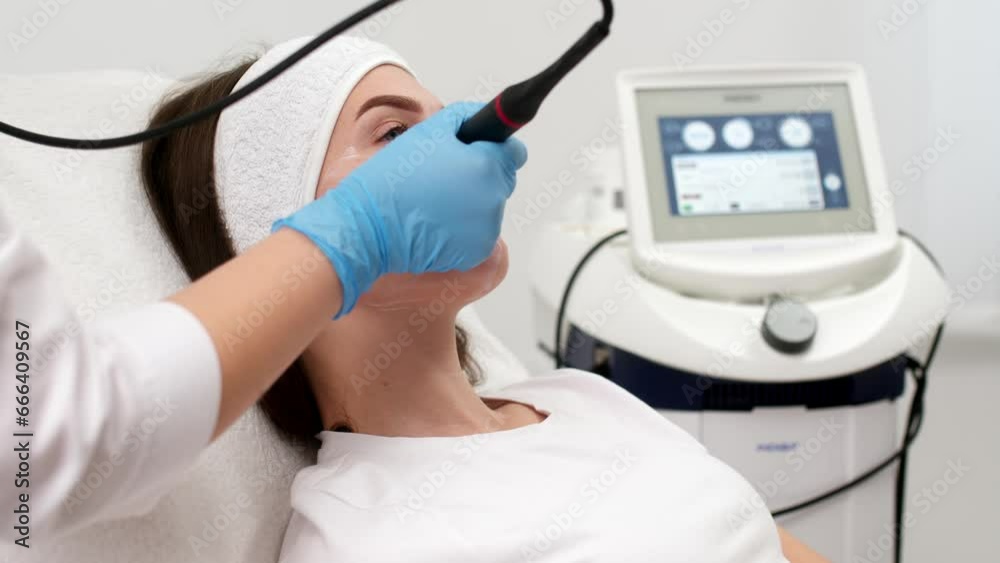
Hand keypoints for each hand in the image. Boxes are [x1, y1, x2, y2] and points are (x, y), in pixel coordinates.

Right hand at [272, 101, 527, 316]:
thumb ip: (464, 119)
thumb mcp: (428, 133)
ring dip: (472, 203)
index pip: (514, 153)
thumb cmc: (393, 181)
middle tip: (444, 178)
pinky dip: (464, 228)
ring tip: (434, 201)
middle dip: (482, 175)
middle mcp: (493, 199)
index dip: (495, 149)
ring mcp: (487, 229)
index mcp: (486, 166)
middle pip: (502, 180)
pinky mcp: (477, 252)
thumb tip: (487, 119)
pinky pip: (479, 233)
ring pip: (489, 207)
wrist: (370, 227)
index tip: (480, 152)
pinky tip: (436, 222)